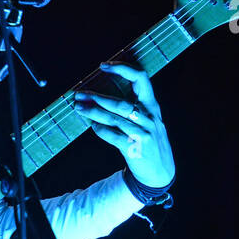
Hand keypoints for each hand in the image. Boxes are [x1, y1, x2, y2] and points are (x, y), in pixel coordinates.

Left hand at [72, 61, 175, 187]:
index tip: (103, 65)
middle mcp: (149, 118)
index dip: (122, 68)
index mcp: (152, 106)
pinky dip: (101, 130)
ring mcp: (143, 133)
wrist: (159, 173)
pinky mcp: (135, 148)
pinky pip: (113, 136)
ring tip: (79, 108)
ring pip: (115, 119)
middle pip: (121, 102)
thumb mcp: (149, 120)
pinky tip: (92, 125)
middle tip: (79, 94)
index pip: (141, 78)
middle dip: (97, 97)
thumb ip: (133, 106)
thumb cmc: (149, 142)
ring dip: (94, 112)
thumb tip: (103, 93)